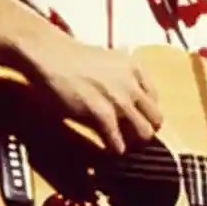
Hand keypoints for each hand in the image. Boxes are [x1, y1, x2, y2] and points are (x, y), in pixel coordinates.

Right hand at [24, 38, 162, 153]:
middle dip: (145, 130)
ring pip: (143, 133)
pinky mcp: (102, 115)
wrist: (51, 56)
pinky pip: (118, 141)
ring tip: (122, 144)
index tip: (137, 119)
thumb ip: (122, 75)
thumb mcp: (108, 59)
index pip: (155, 99)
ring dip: (133, 142)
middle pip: (155, 119)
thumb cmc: (72, 57)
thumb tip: (126, 91)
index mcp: (135, 69)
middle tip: (132, 136)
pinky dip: (115, 149)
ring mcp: (119, 100)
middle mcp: (133, 85)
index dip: (146, 113)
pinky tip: (109, 149)